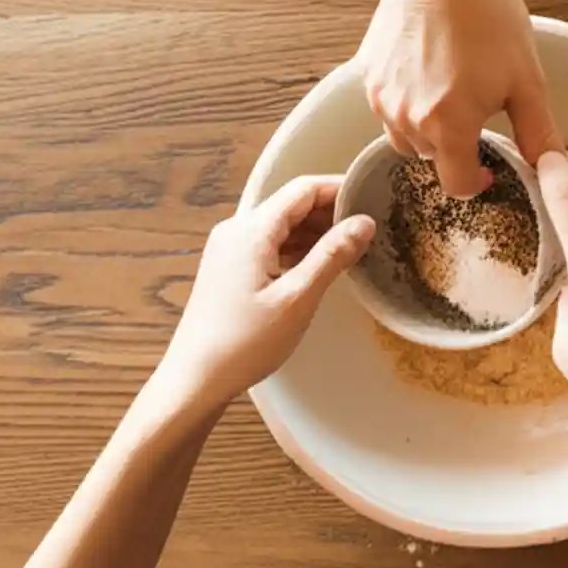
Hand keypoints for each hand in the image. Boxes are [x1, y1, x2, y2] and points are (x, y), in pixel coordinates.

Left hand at [160, 176, 374, 399]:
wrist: (195, 379)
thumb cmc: (245, 342)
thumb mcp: (297, 299)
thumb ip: (331, 256)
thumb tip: (364, 222)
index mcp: (251, 230)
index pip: (303, 189)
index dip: (339, 189)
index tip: (372, 198)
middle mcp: (237, 230)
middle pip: (291, 205)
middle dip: (330, 211)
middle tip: (369, 228)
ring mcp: (230, 249)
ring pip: (281, 225)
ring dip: (315, 232)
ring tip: (352, 248)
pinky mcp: (229, 268)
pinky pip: (270, 245)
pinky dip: (298, 249)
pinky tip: (319, 266)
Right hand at [357, 0, 561, 196]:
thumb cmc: (486, 16)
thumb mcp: (526, 79)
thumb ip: (537, 132)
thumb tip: (552, 169)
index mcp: (449, 126)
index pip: (456, 184)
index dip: (476, 182)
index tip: (488, 168)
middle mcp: (409, 119)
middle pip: (432, 159)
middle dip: (455, 147)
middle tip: (474, 113)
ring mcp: (383, 99)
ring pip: (405, 137)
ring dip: (427, 129)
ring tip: (449, 93)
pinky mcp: (368, 78)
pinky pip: (387, 109)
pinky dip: (407, 104)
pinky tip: (427, 75)